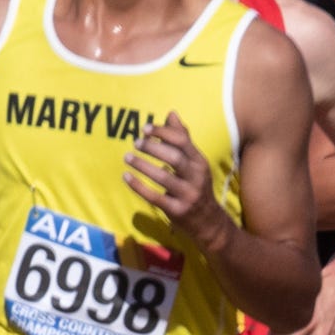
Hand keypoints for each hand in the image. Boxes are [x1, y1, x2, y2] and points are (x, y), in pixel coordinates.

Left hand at [123, 112, 232, 243]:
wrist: (208, 221)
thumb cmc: (196, 185)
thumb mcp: (194, 162)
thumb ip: (182, 138)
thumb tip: (171, 113)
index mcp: (200, 162)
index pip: (182, 142)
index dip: (163, 132)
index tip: (145, 128)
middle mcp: (196, 177)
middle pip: (174, 158)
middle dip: (153, 148)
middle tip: (135, 143)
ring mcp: (187, 195)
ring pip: (163, 177)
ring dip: (143, 166)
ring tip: (127, 158)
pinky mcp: (177, 210)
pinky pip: (155, 197)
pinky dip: (139, 187)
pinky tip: (126, 177)